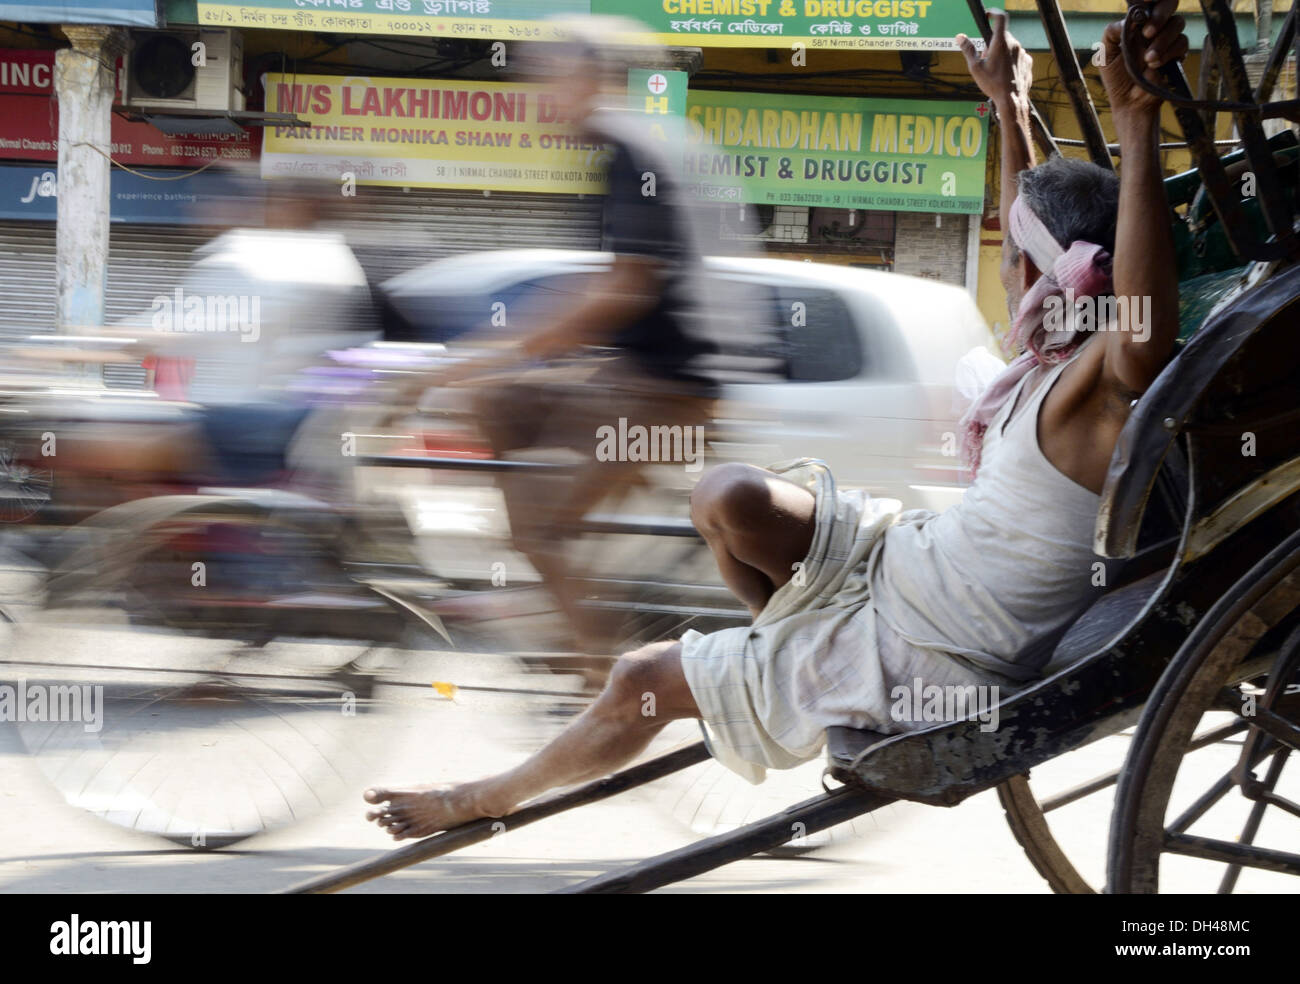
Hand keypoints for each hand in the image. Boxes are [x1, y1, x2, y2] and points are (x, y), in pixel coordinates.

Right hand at [957, 10, 1032, 108]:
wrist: (1011, 100)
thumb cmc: (993, 84)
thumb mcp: (975, 68)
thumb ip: (968, 50)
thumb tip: (960, 37)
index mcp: (1000, 43)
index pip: (999, 18)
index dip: (993, 13)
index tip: (988, 15)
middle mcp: (1014, 45)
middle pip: (1002, 37)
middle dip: (992, 44)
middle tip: (985, 59)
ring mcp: (1022, 53)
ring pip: (1010, 48)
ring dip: (1002, 54)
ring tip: (995, 71)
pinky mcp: (1028, 62)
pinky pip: (1017, 57)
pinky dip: (1010, 62)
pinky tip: (1005, 75)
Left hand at [1099, 1, 1188, 120]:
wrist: (1130, 102)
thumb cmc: (1116, 78)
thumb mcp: (1105, 54)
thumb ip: (1112, 33)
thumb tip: (1128, 19)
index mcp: (1135, 24)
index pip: (1148, 2)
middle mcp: (1153, 27)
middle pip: (1169, 3)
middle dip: (1161, 14)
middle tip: (1147, 32)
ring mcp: (1166, 38)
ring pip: (1177, 22)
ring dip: (1162, 40)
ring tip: (1147, 59)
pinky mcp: (1177, 52)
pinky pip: (1182, 42)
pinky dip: (1168, 52)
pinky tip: (1155, 64)